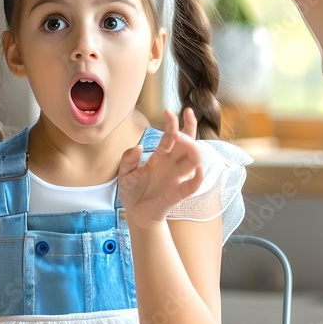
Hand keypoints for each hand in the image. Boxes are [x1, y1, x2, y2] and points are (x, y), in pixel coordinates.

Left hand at [117, 108, 202, 226]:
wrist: (135, 213)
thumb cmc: (132, 190)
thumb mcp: (124, 174)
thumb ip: (128, 160)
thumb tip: (138, 147)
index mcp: (160, 156)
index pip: (171, 136)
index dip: (172, 123)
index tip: (168, 110)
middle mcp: (172, 164)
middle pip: (188, 143)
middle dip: (190, 127)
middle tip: (187, 114)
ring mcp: (177, 177)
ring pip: (193, 160)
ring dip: (192, 148)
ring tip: (182, 139)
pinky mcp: (178, 193)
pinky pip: (193, 185)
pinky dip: (198, 178)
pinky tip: (198, 170)